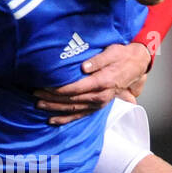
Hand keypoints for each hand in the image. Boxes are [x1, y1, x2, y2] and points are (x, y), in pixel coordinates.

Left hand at [34, 42, 151, 124]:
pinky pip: (80, 116)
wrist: (135, 65)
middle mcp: (100, 96)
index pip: (75, 89)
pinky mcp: (97, 106)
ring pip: (73, 110)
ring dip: (55, 109)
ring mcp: (99, 103)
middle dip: (52, 98)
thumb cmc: (122, 56)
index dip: (58, 89)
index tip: (44, 86)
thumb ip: (97, 60)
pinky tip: (52, 120)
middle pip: (71, 100)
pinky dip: (65, 119)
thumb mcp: (112, 52)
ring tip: (39, 105)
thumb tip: (84, 66)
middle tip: (35, 94)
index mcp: (102, 82)